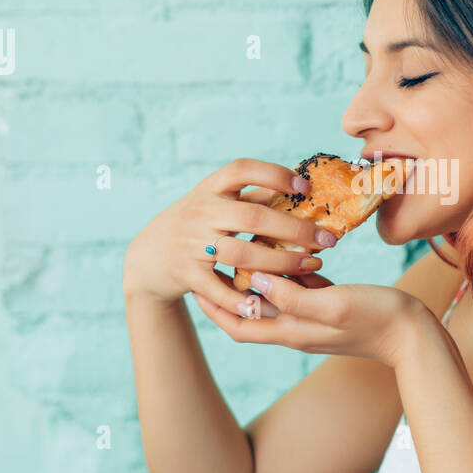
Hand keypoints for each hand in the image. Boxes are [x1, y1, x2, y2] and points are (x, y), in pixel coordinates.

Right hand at [122, 158, 338, 314]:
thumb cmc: (193, 225)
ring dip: (281, 263)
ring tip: (311, 267)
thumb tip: (297, 185)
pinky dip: (247, 298)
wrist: (146, 259)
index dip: (274, 174)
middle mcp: (200, 212)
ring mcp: (191, 244)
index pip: (241, 170)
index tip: (304, 185)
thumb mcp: (213, 202)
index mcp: (210, 189)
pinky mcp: (186, 275)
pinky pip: (222, 290)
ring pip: (243, 255)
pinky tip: (274, 302)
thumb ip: (249, 196)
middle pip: (252, 217)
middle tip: (326, 239)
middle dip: (295, 229)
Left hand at [193, 271, 432, 366]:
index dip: (214, 308)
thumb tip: (256, 282)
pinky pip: (301, 289)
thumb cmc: (378, 318)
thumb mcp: (332, 303)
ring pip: (276, 298)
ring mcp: (315, 318)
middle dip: (230, 289)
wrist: (416, 336)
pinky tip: (289, 249)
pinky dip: (289, 271)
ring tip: (244, 247)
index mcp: (292, 332)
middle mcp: (298, 328)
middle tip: (215, 261)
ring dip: (260, 277)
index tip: (197, 282)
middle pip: (252, 311)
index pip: (238, 325)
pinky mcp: (331, 306)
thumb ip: (293, 296)